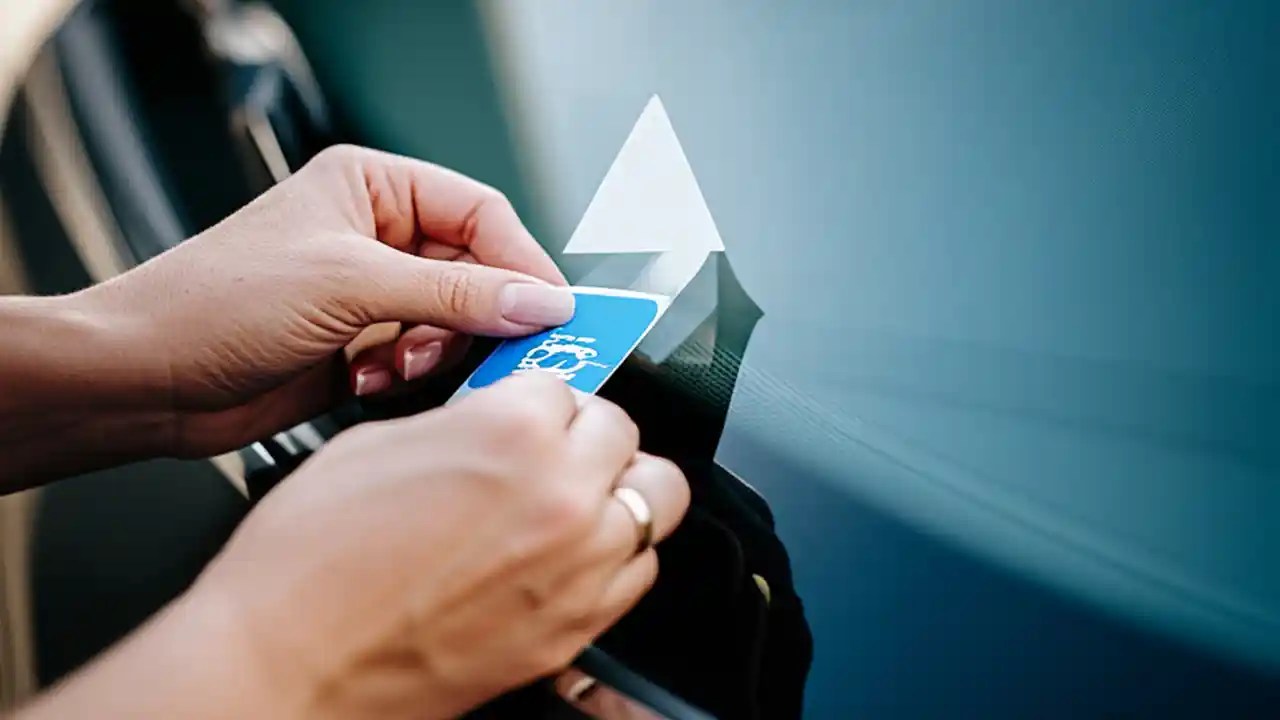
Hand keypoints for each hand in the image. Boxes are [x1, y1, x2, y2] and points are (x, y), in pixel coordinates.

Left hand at [76, 144, 571, 456]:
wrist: (145, 379)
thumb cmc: (215, 302)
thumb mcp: (350, 285)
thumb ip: (455, 295)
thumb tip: (539, 300)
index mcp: (373, 188)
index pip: (481, 214)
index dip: (522, 262)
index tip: (554, 309)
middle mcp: (377, 237)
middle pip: (476, 275)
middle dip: (476, 319)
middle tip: (493, 352)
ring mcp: (370, 296)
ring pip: (454, 325)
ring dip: (434, 354)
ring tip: (396, 367)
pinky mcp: (362, 349)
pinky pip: (423, 363)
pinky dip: (408, 378)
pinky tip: (368, 382)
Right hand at [188, 374, 689, 718]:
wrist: (283, 664)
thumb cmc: (306, 561)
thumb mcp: (376, 444)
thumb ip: (462, 424)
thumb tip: (492, 423)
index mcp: (513, 430)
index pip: (567, 385)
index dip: (536, 398)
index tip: (523, 412)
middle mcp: (562, 495)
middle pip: (624, 433)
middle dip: (587, 434)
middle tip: (554, 447)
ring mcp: (578, 568)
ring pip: (654, 501)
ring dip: (617, 491)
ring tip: (575, 497)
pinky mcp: (575, 629)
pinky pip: (636, 573)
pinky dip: (615, 556)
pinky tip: (570, 554)